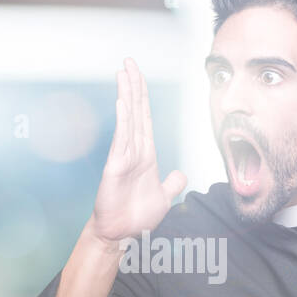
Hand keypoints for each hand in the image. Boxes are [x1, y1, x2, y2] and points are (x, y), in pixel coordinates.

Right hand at [90, 57, 186, 244]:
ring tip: (123, 72)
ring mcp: (123, 157)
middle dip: (133, 85)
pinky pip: (121, 140)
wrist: (121, 235)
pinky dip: (123, 121)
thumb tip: (181, 173)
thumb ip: (172, 184)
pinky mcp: (116, 167)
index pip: (145, 117)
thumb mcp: (163, 197)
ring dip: (126, 95)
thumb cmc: (137, 217)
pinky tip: (123, 103)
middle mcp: (134, 151)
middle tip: (129, 61)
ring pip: (128, 119)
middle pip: (135, 111)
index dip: (143, 95)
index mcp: (146, 154)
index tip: (138, 74)